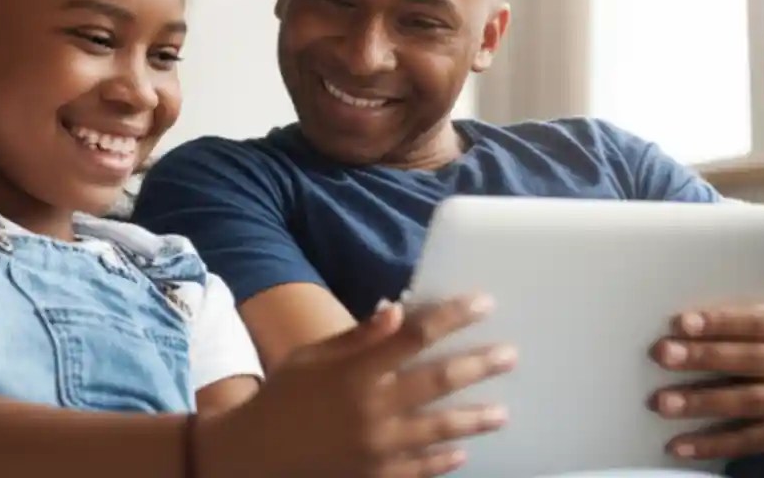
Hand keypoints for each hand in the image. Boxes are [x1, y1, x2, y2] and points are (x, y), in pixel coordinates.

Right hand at [202, 294, 516, 477]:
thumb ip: (358, 338)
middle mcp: (371, 408)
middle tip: (511, 355)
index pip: (415, 336)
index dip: (452, 317)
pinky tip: (461, 452)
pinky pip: (420, 469)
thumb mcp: (312, 357)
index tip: (484, 304)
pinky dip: (443, 460)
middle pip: (438, 381)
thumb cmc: (283, 397)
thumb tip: (398, 309)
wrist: (253, 458)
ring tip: (503, 413)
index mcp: (355, 371)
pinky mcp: (376, 477)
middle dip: (479, 365)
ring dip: (475, 418)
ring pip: (440, 429)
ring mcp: (377, 448)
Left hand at [650, 302, 763, 460]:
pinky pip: (746, 442)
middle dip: (702, 357)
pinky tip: (677, 445)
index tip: (681, 322)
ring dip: (701, 403)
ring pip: (746, 402)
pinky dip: (710, 445)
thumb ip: (753, 291)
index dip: (720, 321)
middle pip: (750, 360)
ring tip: (661, 402)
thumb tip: (695, 273)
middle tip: (661, 354)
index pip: (759, 321)